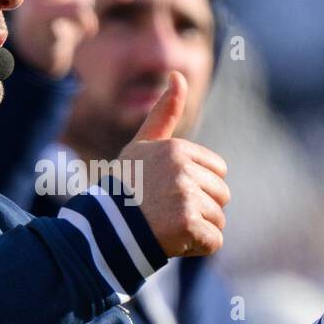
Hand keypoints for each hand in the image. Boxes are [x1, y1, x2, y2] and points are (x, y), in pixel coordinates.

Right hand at [117, 72, 229, 257]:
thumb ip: (163, 114)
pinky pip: (213, 242)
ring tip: (166, 227)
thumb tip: (178, 75)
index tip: (167, 193)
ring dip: (197, 230)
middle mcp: (183, 169)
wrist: (102, 229)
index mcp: (178, 149)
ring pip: (217, 220)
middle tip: (165, 213)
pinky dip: (197, 248)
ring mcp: (185, 197)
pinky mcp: (187, 224)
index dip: (196, 187)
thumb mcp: (142, 146)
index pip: (217, 172)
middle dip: (199, 209)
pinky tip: (172, 242)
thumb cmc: (124, 187)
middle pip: (220, 196)